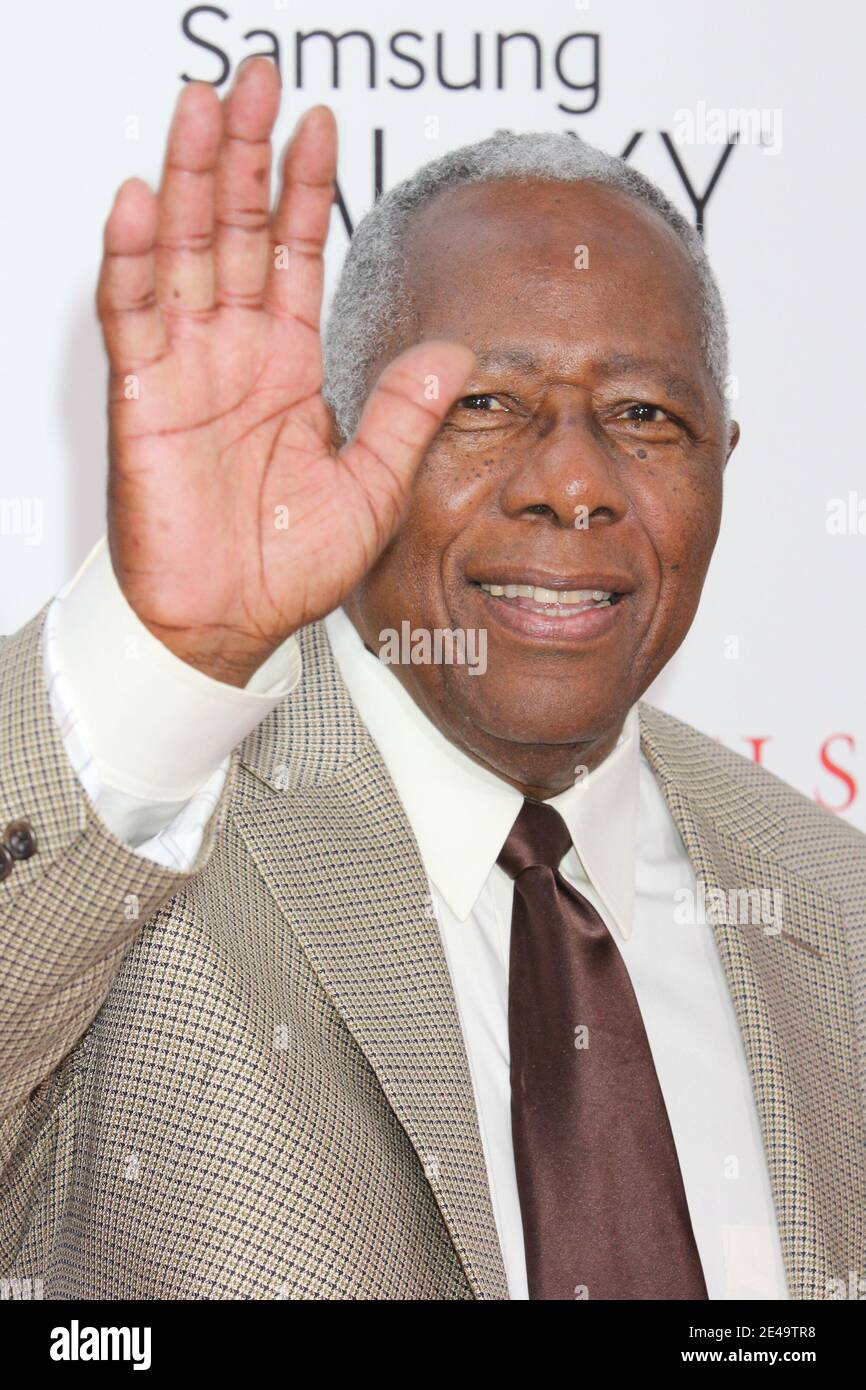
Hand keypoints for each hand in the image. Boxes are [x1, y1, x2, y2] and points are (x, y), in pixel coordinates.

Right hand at [97, 59, 473, 684]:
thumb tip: (456, 349)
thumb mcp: (374, 487)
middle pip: (233, 229)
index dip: (302, 188)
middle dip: (243, 152)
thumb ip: (406, 414)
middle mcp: (234, 354)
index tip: (318, 122)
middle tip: (253, 78)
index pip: (292, 253)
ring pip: (183, 251)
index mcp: (287, 367)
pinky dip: (134, 260)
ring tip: (202, 108)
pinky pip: (134, 316)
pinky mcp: (143, 399)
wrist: (229, 624)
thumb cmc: (287, 566)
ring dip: (190, 178)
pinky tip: (143, 202)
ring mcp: (185, 369)